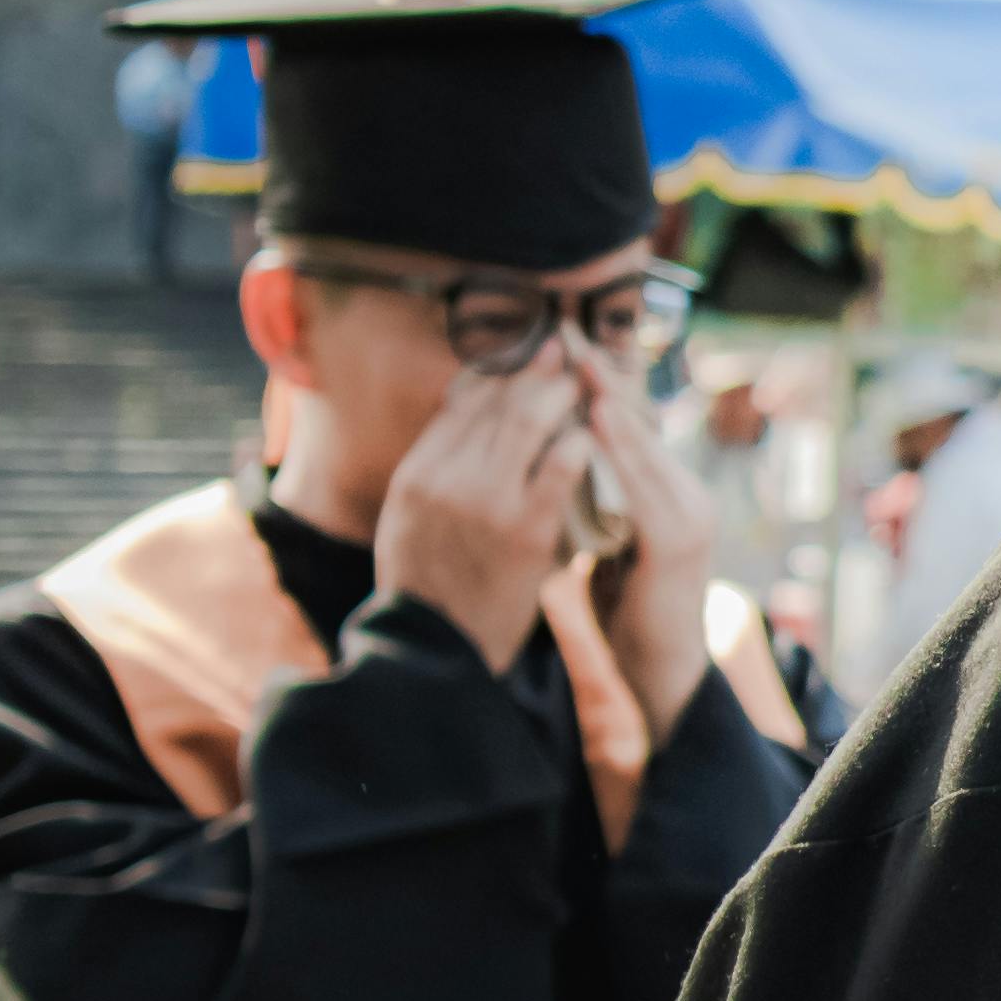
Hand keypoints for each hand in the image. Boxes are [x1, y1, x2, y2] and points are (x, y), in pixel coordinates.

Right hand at [368, 348, 598, 666]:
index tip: (527, 351)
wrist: (435, 652)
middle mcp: (445, 480)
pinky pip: (560, 466)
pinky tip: (593, 434)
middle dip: (536, 371)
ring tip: (585, 380)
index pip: (462, 404)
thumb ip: (433, 467)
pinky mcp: (526, 529)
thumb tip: (461, 410)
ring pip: (529, 424)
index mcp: (416, 475)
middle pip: (498, 405)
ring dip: (561, 395)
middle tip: (566, 348)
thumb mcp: (407, 520)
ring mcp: (486, 502)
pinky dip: (579, 442)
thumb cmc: (427, 585)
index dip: (499, 372)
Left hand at [575, 346, 719, 732]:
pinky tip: (595, 416)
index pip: (629, 426)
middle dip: (602, 376)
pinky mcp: (679, 539)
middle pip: (641, 421)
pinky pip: (644, 480)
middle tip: (568, 332)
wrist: (660, 667)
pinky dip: (620, 445)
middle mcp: (687, 493)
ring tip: (580, 359)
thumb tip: (558, 458)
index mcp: (667, 492)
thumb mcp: (606, 540)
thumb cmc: (628, 606)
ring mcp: (689, 514)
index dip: (598, 383)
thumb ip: (595, 499)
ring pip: (644, 443)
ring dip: (608, 396)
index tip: (562, 345)